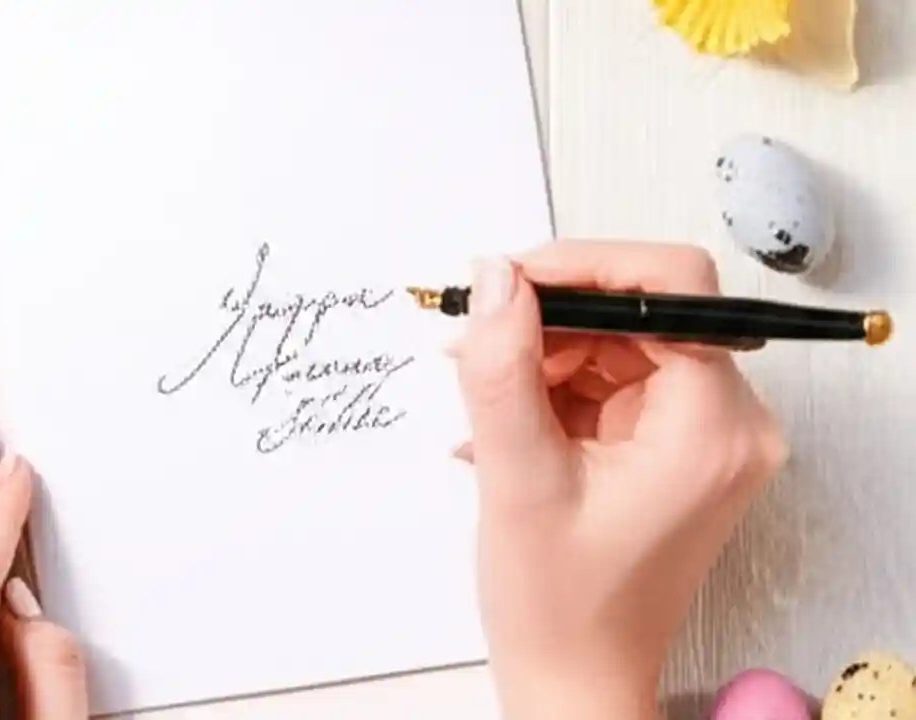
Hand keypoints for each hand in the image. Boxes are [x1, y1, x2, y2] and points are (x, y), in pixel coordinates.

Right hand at [452, 242, 786, 719]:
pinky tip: (509, 425)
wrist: (576, 677)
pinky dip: (556, 389)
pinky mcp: (676, 446)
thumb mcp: (518, 478)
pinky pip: (615, 380)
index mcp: (711, 429)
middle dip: (551, 321)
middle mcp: (729, 424)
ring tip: (486, 404)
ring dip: (546, 357)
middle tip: (476, 343)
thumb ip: (502, 369)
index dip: (586, 266)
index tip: (513, 281)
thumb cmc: (562, 607)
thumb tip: (497, 278)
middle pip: (643, 313)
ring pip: (622, 342)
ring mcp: (705, 436)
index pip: (673, 287)